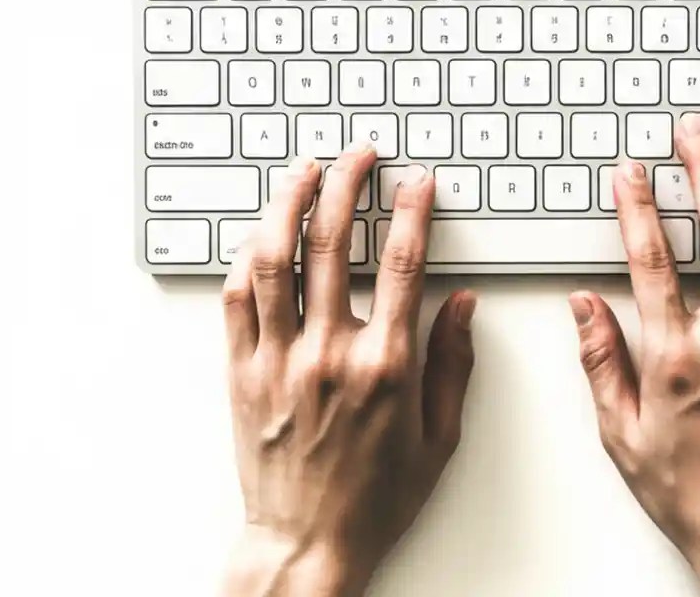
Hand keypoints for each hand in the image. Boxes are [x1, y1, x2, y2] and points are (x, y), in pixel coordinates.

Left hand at [220, 146, 475, 595]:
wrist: (306, 543)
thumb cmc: (374, 499)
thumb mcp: (439, 438)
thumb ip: (452, 365)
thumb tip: (461, 304)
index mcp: (386, 366)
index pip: (405, 264)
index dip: (414, 211)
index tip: (419, 181)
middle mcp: (329, 353)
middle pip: (335, 244)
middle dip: (348, 184)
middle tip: (359, 154)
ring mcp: (279, 360)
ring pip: (276, 259)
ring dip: (289, 204)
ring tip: (304, 170)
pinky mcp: (243, 373)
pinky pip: (238, 300)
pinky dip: (248, 258)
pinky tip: (262, 234)